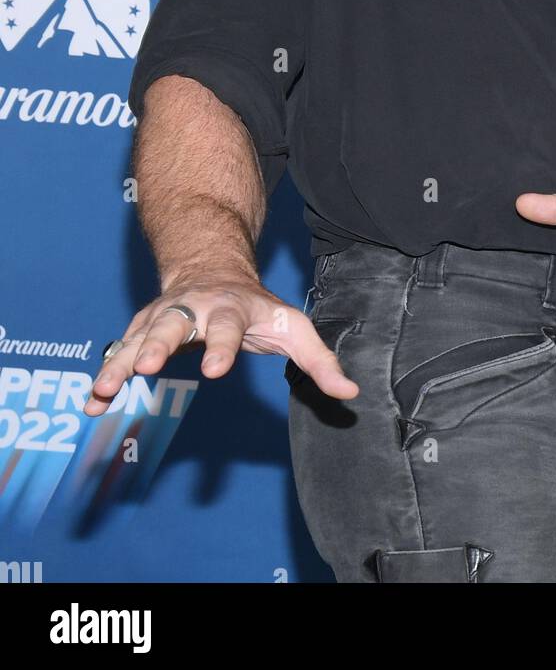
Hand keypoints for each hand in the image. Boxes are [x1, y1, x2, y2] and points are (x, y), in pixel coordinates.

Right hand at [83, 275, 359, 415]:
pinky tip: (93, 403)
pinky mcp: (143, 328)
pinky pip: (121, 351)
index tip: (214, 372)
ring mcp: (164, 315)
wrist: (212, 266)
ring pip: (138, 336)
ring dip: (120, 362)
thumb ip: (318, 361)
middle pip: (172, 323)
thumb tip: (349, 395)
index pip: (228, 328)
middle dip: (157, 344)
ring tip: (103, 390)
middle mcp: (193, 308)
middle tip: (145, 366)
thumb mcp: (293, 328)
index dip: (221, 348)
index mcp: (231, 308)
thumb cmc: (257, 307)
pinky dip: (106, 374)